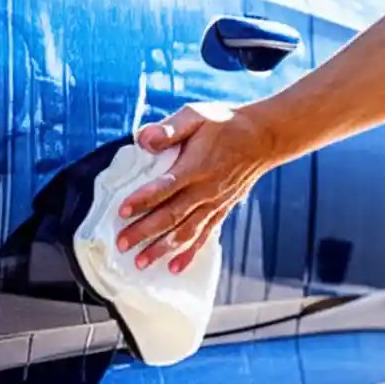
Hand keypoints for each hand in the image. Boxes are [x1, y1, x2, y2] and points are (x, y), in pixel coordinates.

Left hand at [116, 102, 276, 273]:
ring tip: (141, 263)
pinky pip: (205, 236)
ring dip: (162, 249)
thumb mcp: (196, 116)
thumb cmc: (225, 124)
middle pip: (171, 215)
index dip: (143, 199)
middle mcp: (205, 190)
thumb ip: (170, 128)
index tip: (122, 211)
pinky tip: (174, 267)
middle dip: (144, 231)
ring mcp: (214, 204)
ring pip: (185, 231)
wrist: (263, 137)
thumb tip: (143, 138)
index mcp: (196, 166)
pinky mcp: (221, 211)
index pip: (165, 186)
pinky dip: (189, 253)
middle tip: (122, 244)